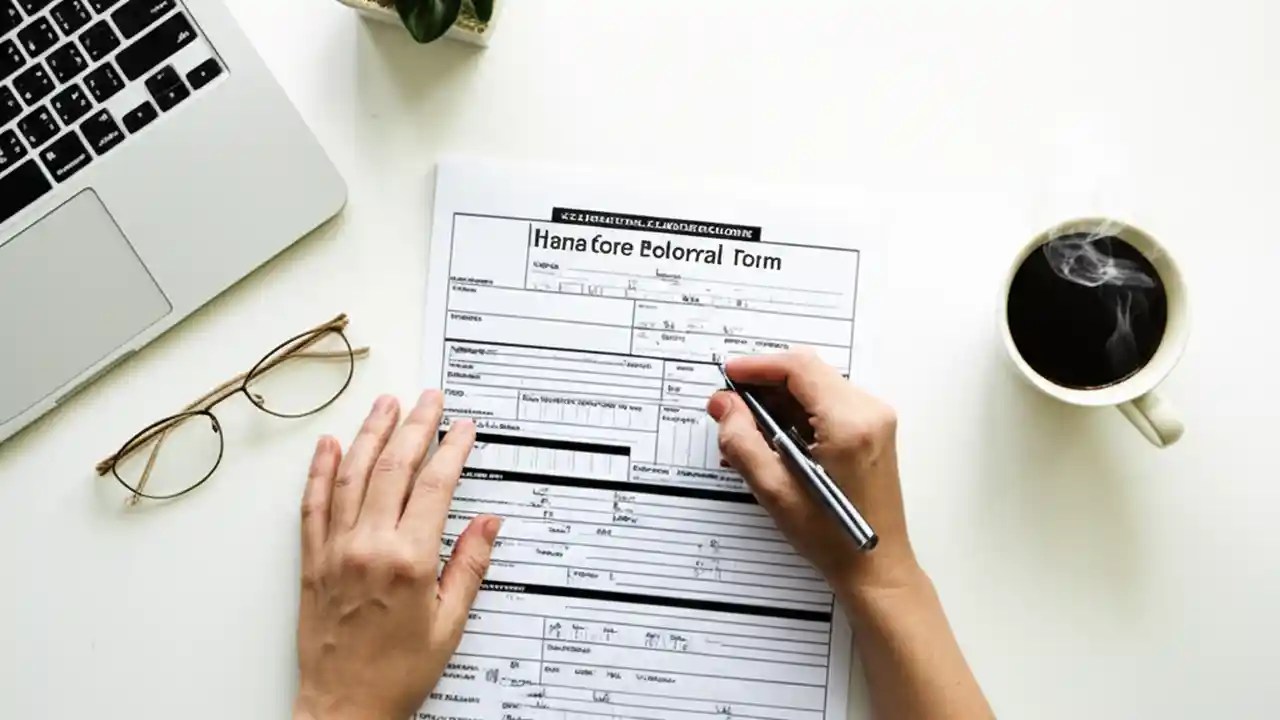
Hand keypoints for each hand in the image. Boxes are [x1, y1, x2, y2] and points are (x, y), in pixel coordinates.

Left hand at [293, 392, 500, 719]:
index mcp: (408, 562)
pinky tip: (329, 446)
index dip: (451, 450)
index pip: (434, 487)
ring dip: (369, 434)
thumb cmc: (396, 674)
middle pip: (393, 469)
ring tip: (384, 406)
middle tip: (428, 400)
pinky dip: (321, 471)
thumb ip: (468, 567)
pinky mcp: (312, 561)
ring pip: (352, 476)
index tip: (462, 429)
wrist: (343, 708)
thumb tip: (487, 525)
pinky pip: (313, 505)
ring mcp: (335, 551)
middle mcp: (368, 548)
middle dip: (414, 427)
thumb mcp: (449, 624)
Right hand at [707, 351, 920, 602]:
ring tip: (748, 432)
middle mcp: (869, 413)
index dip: (758, 366)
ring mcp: (875, 420)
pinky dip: (796, 414)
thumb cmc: (835, 538)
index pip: (799, 368)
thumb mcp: (774, 490)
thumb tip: (725, 405)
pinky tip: (773, 440)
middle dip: (765, 385)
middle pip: (808, 373)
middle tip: (731, 408)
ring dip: (779, 401)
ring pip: (815, 388)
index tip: (730, 375)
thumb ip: (742, 441)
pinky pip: (827, 405)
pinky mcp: (872, 431)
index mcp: (850, 423)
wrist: (875, 567)